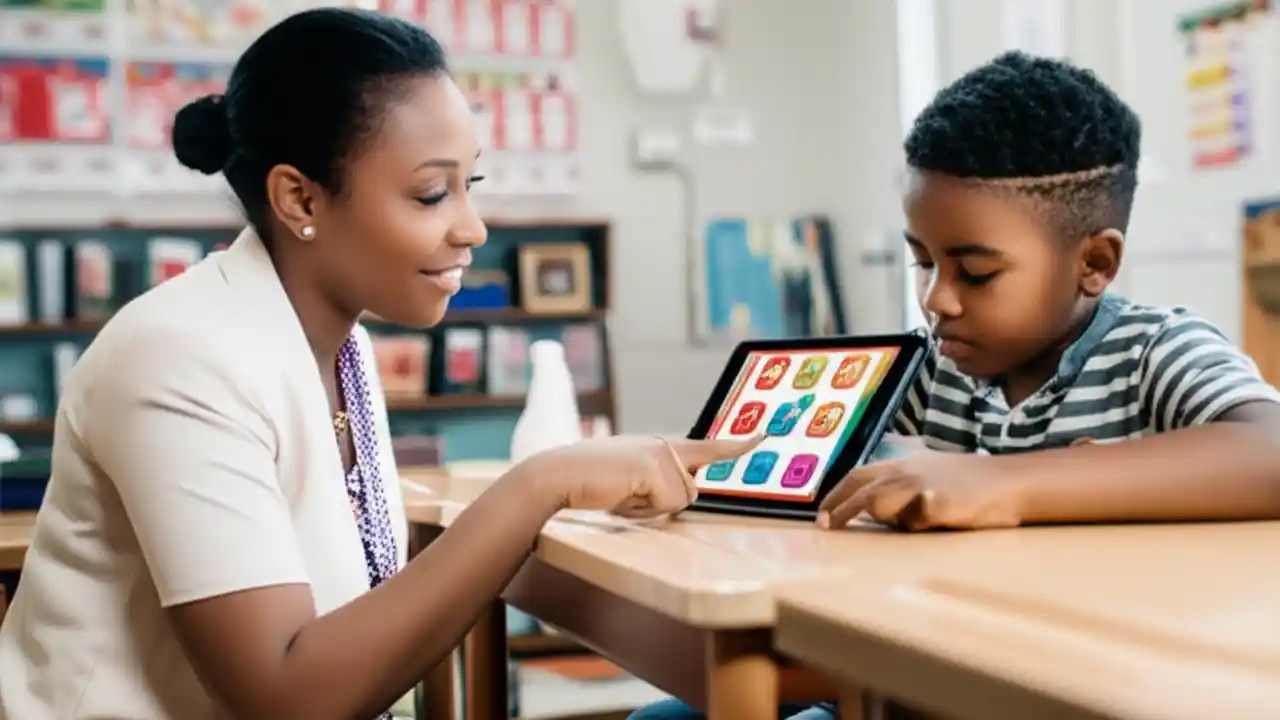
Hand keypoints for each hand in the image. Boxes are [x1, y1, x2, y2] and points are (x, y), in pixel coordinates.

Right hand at [525, 434, 764, 517]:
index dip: (736, 444)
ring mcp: (660, 453)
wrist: (557, 474)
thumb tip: (677, 493)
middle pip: (689, 491)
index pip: (705, 446)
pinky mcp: (654, 466)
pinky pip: (666, 503)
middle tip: (625, 494)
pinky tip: (619, 494)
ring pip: (679, 499)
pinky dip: (642, 509)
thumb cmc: (588, 483)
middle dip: (661, 504)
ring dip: (649, 508)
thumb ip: (655, 483)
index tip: (764, 435)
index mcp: (659, 445)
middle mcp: (664, 444)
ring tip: (619, 493)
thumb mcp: (628, 480)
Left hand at [818, 450, 1022, 530]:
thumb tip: (872, 510)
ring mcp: (924, 487)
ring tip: (870, 526)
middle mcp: (907, 472)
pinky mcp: (941, 504)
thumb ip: (900, 488)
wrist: (1011, 482)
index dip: (836, 494)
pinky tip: (926, 523)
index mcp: (901, 466)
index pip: (857, 476)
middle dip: (839, 507)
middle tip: (824, 526)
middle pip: (861, 487)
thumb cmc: (970, 483)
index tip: (821, 514)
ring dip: (873, 515)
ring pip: (881, 500)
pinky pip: (918, 517)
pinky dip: (915, 522)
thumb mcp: (929, 475)